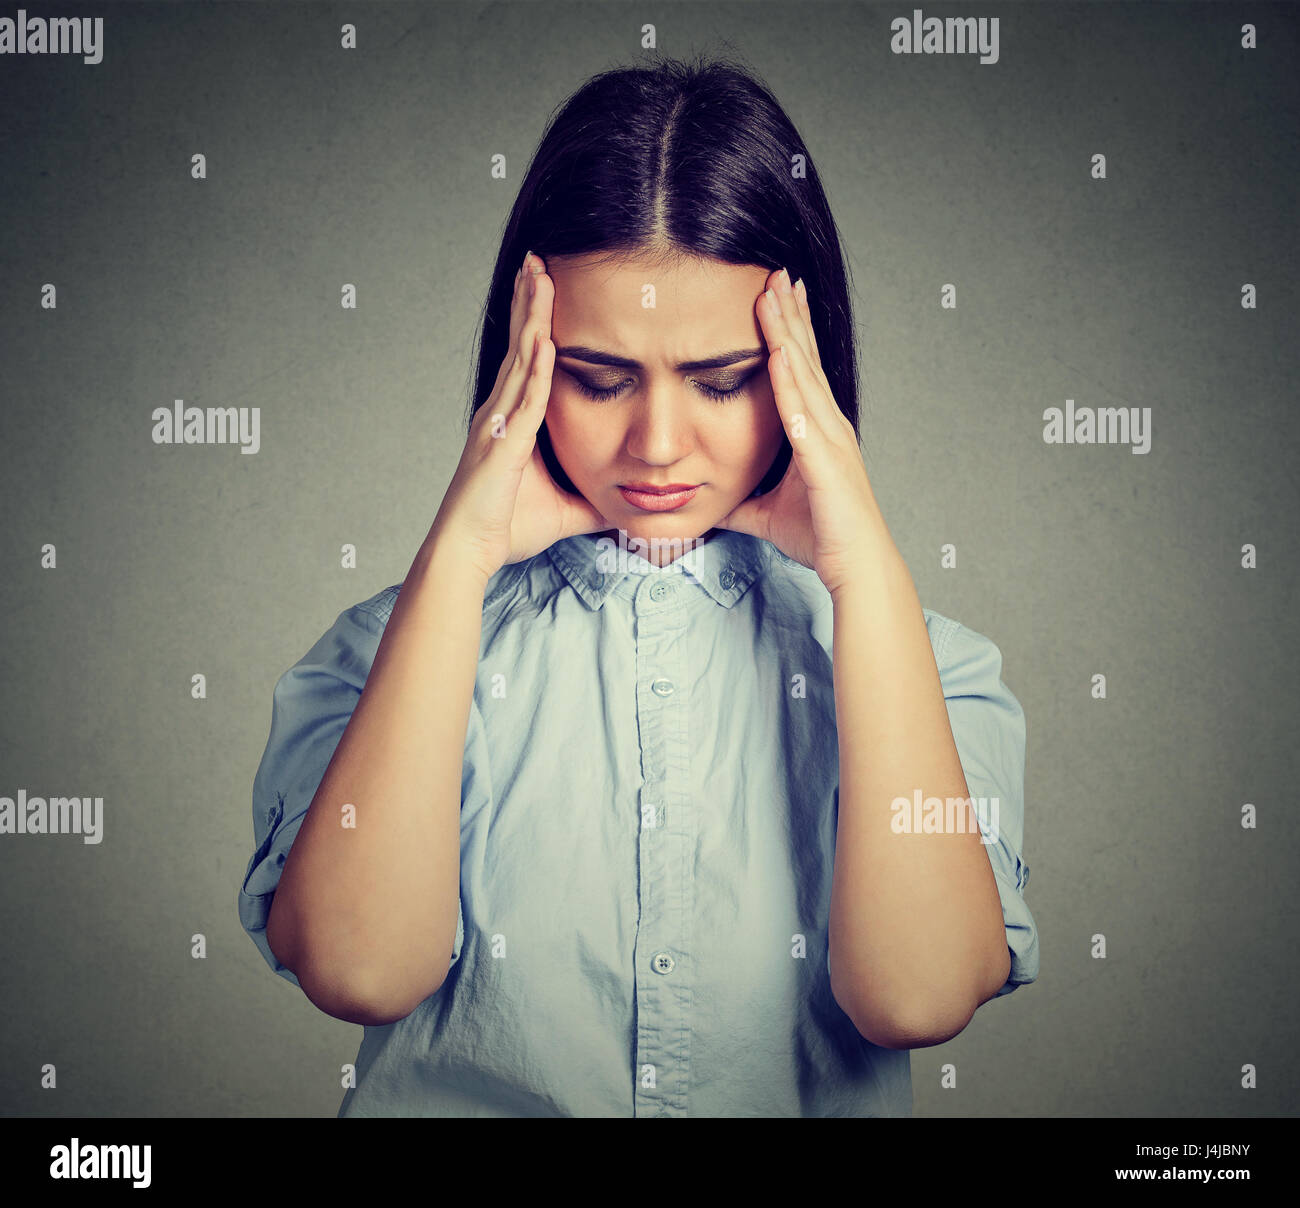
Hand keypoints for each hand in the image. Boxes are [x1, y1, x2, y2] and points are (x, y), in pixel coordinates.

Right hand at [425, 252, 609, 582]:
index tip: (545, 288)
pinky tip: (547, 339)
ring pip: (520, 360)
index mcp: (511, 422)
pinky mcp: (503, 443)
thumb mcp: (565, 509)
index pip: (526, 362)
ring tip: (538, 275)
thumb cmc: (505, 530)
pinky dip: (537, 368)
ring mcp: (498, 424)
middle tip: (538, 260)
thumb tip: (623, 504)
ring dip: (532, 317)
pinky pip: (524, 398)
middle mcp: (500, 413)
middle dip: (529, 302)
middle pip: (519, 346)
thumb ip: (592, 500)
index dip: (535, 324)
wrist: (468, 551)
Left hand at [717, 267, 886, 596]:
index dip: (788, 333)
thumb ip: (743, 502)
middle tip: (775, 271)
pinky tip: (777, 352)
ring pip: (803, 374)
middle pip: (804, 358)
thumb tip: (714, 503)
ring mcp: (830, 437)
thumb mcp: (767, 514)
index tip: (773, 297)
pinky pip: (803, 412)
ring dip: (787, 332)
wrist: (856, 567)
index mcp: (818, 432)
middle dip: (789, 315)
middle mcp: (828, 425)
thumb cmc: (823, 538)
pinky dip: (789, 380)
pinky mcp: (826, 458)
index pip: (799, 371)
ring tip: (773, 293)